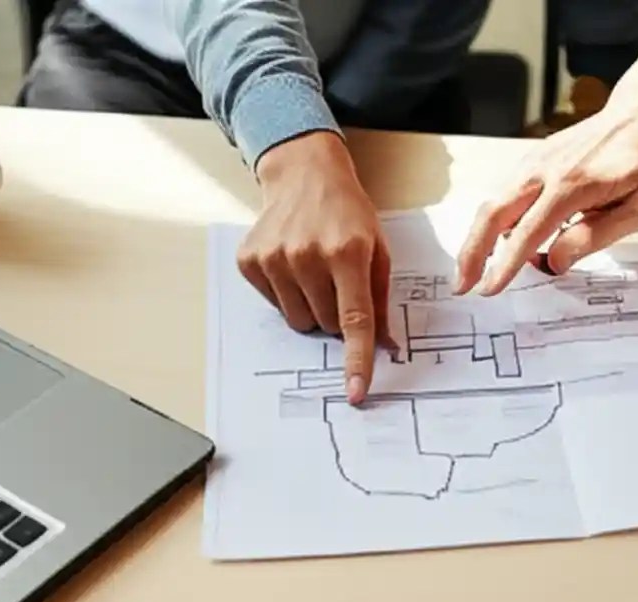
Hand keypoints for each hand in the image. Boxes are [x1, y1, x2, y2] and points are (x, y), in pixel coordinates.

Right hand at [238, 131, 391, 404]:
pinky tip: (292, 264)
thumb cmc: (347, 213)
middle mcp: (308, 255)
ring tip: (315, 272)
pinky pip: (275, 305)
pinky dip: (287, 293)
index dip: (357, 359)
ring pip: (299, 321)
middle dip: (336, 314)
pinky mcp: (251, 260)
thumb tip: (386, 346)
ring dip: (311, 307)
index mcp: (347, 252)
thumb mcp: (377, 249)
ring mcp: (275, 257)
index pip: (354, 319)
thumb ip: (381, 299)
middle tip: (338, 282)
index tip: (356, 391)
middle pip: (326, 325)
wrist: (305, 175)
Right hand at [455, 38, 637, 295]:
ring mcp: (536, 161)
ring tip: (473, 270)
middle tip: (463, 283)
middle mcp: (546, 169)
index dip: (505, 264)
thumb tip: (557, 260)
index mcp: (574, 184)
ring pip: (492, 202)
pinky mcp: (534, 160)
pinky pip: (504, 193)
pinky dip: (492, 220)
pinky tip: (496, 242)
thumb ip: (595, 235)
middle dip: (472, 252)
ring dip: (477, 238)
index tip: (490, 288)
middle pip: (493, 213)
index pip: (529, 232)